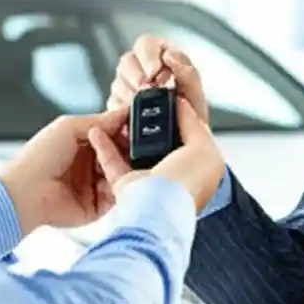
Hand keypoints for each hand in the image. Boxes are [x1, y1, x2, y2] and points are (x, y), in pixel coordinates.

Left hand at [0, 108, 129, 233]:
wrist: (26, 192)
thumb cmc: (38, 158)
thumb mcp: (69, 126)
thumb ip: (100, 120)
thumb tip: (124, 112)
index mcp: (80, 144)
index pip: (111, 136)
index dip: (123, 131)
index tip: (134, 126)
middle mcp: (87, 165)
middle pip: (118, 156)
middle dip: (126, 149)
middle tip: (131, 144)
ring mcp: (91, 186)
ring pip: (120, 175)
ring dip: (121, 167)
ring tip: (116, 160)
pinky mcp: (94, 207)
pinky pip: (115, 197)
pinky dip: (118, 188)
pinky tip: (113, 179)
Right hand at [90, 97, 224, 213]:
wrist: (158, 205)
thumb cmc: (186, 183)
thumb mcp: (203, 145)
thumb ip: (193, 123)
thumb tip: (182, 104)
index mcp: (198, 169)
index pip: (189, 138)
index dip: (181, 118)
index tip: (169, 99)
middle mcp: (174, 176)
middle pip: (159, 142)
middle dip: (150, 123)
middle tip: (142, 102)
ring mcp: (149, 181)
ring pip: (134, 151)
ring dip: (126, 132)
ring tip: (121, 112)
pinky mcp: (126, 185)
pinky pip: (112, 161)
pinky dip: (104, 146)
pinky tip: (100, 130)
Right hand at [108, 34, 207, 125]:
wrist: (181, 140)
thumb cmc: (191, 113)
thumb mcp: (195, 91)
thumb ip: (186, 71)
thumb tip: (169, 55)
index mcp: (161, 57)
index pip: (146, 43)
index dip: (147, 56)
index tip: (154, 71)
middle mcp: (142, 69)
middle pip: (127, 61)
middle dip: (137, 76)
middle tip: (147, 90)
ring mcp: (128, 86)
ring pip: (118, 81)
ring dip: (131, 94)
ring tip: (146, 105)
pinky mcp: (118, 104)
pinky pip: (112, 102)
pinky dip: (124, 109)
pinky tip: (136, 115)